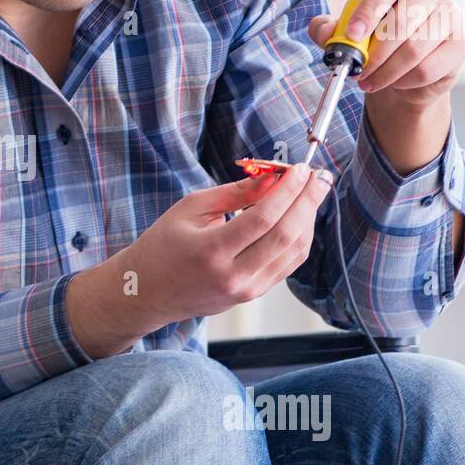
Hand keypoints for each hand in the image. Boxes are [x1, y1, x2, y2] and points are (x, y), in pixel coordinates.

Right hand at [67, 164, 334, 357]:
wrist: (146, 292)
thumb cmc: (162, 246)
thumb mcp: (190, 208)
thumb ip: (234, 193)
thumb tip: (272, 178)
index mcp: (211, 251)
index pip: (263, 218)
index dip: (287, 191)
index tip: (300, 169)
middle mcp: (233, 276)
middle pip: (285, 236)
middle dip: (308, 202)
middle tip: (319, 177)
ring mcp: (245, 291)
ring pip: (293, 252)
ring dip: (307, 219)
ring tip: (311, 193)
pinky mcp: (251, 295)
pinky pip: (286, 265)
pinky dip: (298, 238)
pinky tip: (299, 217)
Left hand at [307, 0, 464, 113]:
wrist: (409, 68)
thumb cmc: (379, 40)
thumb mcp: (350, 32)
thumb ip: (330, 28)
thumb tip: (324, 31)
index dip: (368, 10)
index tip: (353, 35)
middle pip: (402, 21)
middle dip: (374, 53)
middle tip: (358, 70)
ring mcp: (452, 14)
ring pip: (413, 50)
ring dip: (386, 72)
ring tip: (371, 80)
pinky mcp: (460, 43)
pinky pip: (427, 69)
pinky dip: (404, 81)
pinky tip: (395, 81)